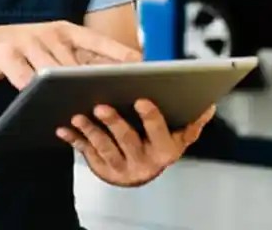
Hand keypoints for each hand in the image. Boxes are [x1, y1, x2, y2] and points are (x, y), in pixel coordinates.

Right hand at [0, 21, 141, 89]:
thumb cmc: (18, 54)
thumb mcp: (49, 51)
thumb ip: (73, 60)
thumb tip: (108, 76)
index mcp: (62, 30)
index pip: (96, 40)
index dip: (117, 50)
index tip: (140, 61)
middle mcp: (47, 32)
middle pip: (75, 60)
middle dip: (92, 79)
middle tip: (110, 94)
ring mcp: (25, 41)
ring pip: (52, 69)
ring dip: (64, 87)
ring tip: (78, 102)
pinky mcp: (5, 54)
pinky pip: (23, 77)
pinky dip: (32, 89)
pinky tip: (38, 101)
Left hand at [56, 100, 215, 187]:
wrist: (143, 171)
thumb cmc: (161, 144)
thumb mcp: (181, 135)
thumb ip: (193, 120)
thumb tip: (208, 105)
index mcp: (165, 150)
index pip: (158, 132)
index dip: (150, 117)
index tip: (141, 100)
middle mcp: (144, 162)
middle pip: (127, 140)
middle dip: (113, 122)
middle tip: (100, 106)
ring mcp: (121, 167)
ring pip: (103, 148)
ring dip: (90, 131)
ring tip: (78, 115)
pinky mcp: (102, 167)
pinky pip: (85, 152)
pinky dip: (73, 140)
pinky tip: (63, 129)